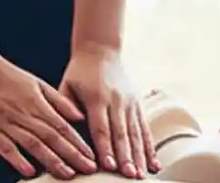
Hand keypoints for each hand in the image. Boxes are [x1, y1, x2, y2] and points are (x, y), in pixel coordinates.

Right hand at [0, 55, 97, 179]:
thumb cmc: (8, 75)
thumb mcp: (38, 83)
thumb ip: (59, 101)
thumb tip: (80, 116)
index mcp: (36, 103)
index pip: (62, 126)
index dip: (78, 142)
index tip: (91, 155)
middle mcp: (23, 114)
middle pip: (51, 138)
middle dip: (72, 155)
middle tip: (88, 169)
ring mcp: (5, 123)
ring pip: (32, 145)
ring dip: (51, 160)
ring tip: (67, 173)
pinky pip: (5, 148)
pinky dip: (18, 160)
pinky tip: (30, 172)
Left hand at [59, 47, 158, 179]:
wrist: (101, 50)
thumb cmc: (79, 72)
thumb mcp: (66, 86)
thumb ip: (66, 109)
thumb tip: (67, 132)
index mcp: (97, 98)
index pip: (101, 128)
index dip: (105, 148)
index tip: (109, 166)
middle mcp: (117, 101)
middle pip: (122, 133)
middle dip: (126, 157)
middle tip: (129, 175)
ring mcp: (130, 103)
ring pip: (136, 134)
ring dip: (140, 156)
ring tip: (142, 174)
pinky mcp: (138, 104)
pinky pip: (144, 129)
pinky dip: (149, 148)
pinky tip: (154, 164)